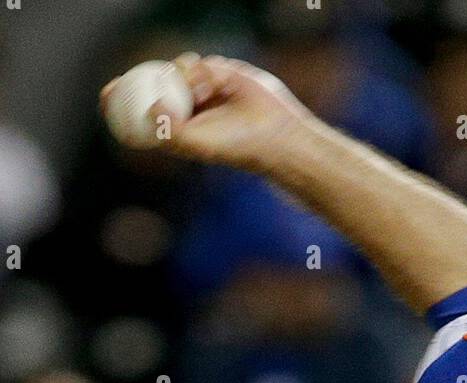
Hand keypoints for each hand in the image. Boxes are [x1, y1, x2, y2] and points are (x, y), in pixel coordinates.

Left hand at [100, 54, 307, 172]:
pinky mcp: (215, 73)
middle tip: (122, 82)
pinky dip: (204, 71)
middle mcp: (185, 107)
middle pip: (153, 85)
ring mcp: (199, 89)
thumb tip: (149, 106)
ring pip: (175, 70)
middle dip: (140, 80)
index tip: (105, 96)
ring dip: (183, 76)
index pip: (145, 112)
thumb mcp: (196, 143)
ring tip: (202, 92)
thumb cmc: (233, 145)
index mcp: (178, 128)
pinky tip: (218, 84)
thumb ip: (170, 129)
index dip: (123, 103)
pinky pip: (198, 62)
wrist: (270, 131)